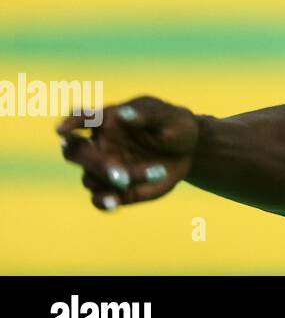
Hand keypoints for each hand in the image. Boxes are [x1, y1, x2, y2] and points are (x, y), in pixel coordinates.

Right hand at [57, 96, 200, 210]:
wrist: (188, 151)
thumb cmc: (175, 125)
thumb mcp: (169, 116)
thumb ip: (146, 115)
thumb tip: (123, 113)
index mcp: (108, 120)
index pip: (82, 118)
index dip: (70, 122)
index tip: (63, 130)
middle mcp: (99, 145)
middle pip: (76, 152)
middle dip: (93, 162)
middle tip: (121, 174)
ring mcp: (104, 169)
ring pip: (92, 178)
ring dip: (114, 181)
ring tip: (154, 175)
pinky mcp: (114, 189)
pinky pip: (99, 198)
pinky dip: (104, 202)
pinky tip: (115, 203)